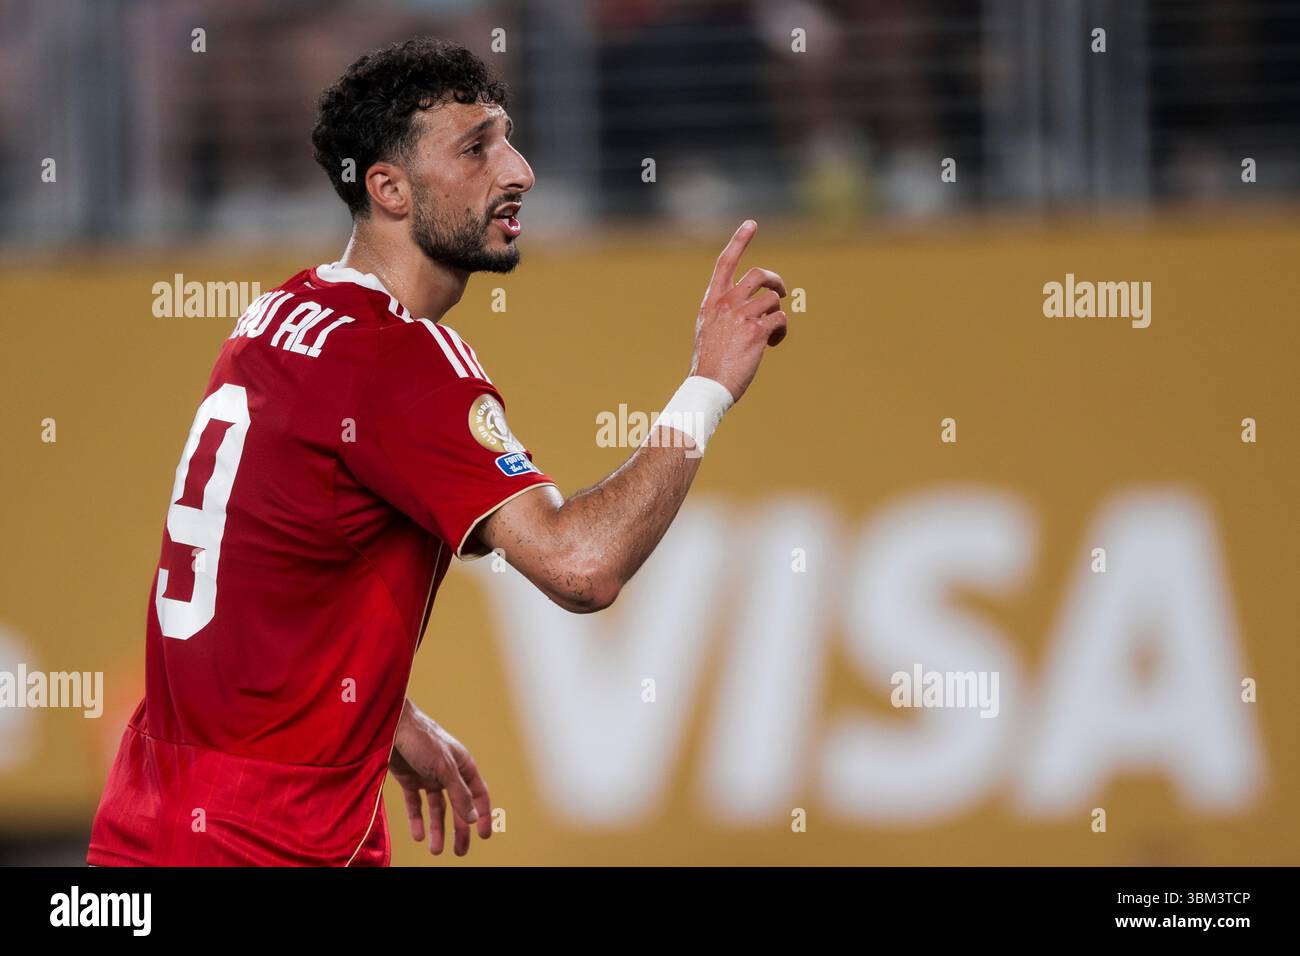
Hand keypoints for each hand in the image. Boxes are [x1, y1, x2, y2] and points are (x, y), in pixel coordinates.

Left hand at [389, 700, 491, 856]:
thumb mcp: (444, 767)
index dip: (482, 814)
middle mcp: (448, 773)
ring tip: (435, 849)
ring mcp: (428, 777)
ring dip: (437, 829)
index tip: (484, 835)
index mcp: (463, 766)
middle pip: (458, 806)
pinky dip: (417, 819)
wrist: (391, 725)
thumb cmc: (422, 739)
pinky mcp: (410, 779)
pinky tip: (417, 835)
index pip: (478, 794)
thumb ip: (458, 793)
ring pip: (437, 809)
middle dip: (459, 829)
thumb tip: (472, 818)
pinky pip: (416, 804)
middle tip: (460, 852)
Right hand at [690, 219, 787, 402]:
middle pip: (758, 275)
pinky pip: (780, 319)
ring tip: (772, 334)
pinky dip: (781, 330)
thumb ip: (727, 314)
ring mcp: (741, 315)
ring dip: (777, 314)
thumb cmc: (709, 363)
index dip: (739, 241)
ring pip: (772, 301)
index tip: (752, 224)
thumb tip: (755, 310)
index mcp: (712, 301)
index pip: (725, 262)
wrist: (708, 384)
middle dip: (775, 280)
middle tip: (780, 292)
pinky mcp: (757, 331)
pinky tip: (773, 344)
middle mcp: (726, 303)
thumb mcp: (710, 330)